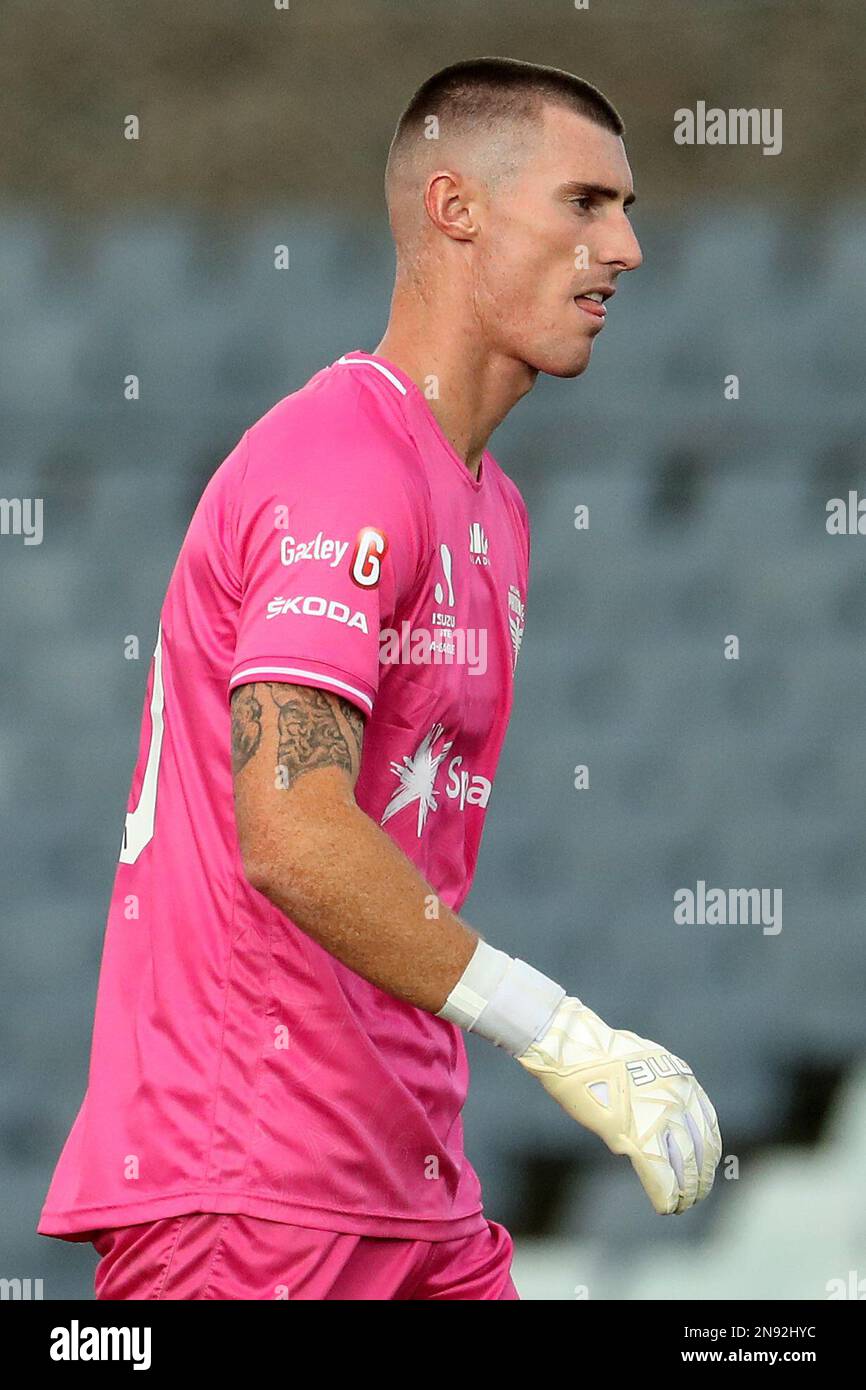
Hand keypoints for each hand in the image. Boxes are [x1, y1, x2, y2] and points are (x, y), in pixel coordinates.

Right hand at [516, 997, 721, 1213]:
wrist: (571, 1045)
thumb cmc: (594, 1052)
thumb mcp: (641, 1060)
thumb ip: (656, 1086)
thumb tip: (658, 1109)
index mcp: (681, 1079)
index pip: (707, 1127)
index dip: (707, 1155)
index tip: (705, 1170)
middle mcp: (678, 1098)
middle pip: (701, 1150)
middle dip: (700, 1178)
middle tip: (696, 1196)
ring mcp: (658, 1116)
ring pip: (685, 1166)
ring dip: (686, 1191)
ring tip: (681, 1205)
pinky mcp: (635, 1135)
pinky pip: (660, 1175)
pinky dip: (665, 1195)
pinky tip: (665, 1207)